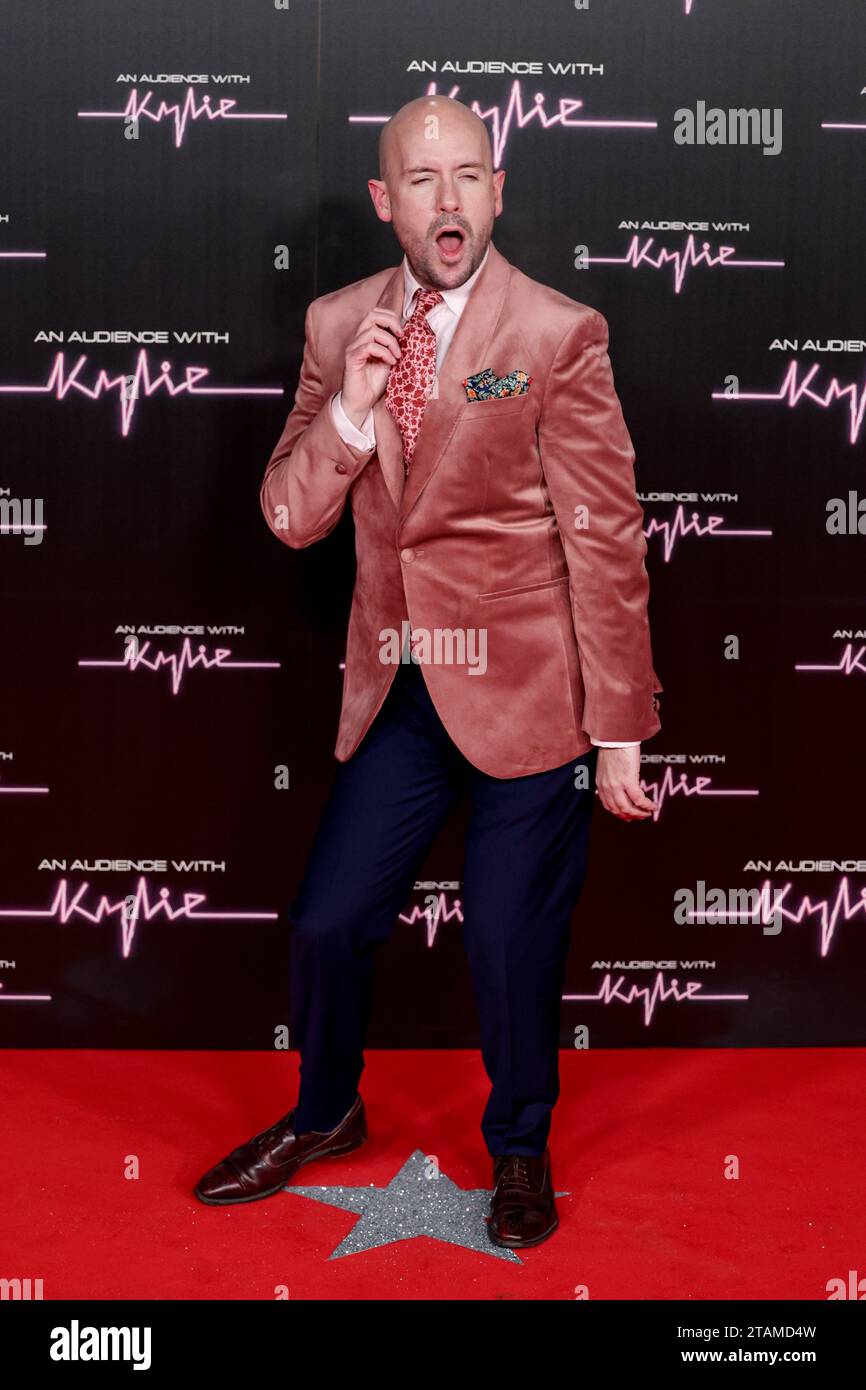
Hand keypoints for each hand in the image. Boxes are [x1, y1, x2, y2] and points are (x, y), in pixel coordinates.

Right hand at [340, 308, 403, 426]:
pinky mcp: (352, 358)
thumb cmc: (374, 383)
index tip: (403, 332)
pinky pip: (368, 346)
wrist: (361, 402)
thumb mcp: (389, 360)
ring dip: (390, 342)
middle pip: (372, 314)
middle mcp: (358, 339)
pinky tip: (390, 363)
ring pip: (372, 331)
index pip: (376, 314)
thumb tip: (408, 334)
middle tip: (401, 336)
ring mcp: (353, 348)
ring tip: (397, 357)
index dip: (391, 317)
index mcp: (366, 337)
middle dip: (391, 322)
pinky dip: (383, 353)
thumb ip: (394, 346)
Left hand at [595, 745, 654, 820]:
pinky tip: (653, 806)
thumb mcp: (607, 767)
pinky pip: (639, 800)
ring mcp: (616, 786)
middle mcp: (606, 787)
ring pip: (628, 809)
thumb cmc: (613, 747)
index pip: (608, 806)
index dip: (620, 814)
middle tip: (641, 816)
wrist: (615, 737)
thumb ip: (610, 778)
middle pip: (618, 810)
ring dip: (640, 814)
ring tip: (648, 813)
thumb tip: (620, 785)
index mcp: (600, 784)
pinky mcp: (628, 781)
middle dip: (631, 816)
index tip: (629, 816)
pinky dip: (647, 805)